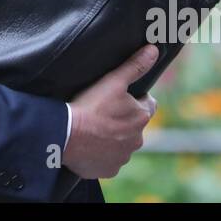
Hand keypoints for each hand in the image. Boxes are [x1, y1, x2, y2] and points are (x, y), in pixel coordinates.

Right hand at [62, 44, 159, 179]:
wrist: (66, 136)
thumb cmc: (90, 106)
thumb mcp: (113, 81)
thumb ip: (134, 66)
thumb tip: (154, 50)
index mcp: (141, 117)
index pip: (148, 104)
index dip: (135, 98)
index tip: (118, 96)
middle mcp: (137, 140)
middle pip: (134, 125)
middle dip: (122, 119)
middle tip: (101, 112)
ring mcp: (123, 157)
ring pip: (121, 143)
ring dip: (112, 137)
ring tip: (93, 128)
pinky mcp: (109, 170)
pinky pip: (109, 160)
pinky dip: (102, 153)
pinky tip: (89, 144)